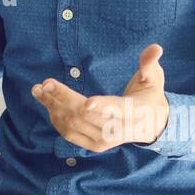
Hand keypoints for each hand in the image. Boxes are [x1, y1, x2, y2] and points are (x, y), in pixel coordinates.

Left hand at [31, 44, 169, 151]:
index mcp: (135, 113)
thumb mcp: (154, 78)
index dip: (102, 107)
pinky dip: (56, 119)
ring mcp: (105, 141)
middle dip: (63, 98)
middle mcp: (119, 131)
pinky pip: (70, 134)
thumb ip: (150, 64)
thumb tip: (155, 47)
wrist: (151, 125)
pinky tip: (47, 102)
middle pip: (86, 116)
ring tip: (38, 90)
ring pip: (73, 125)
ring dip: (53, 107)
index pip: (117, 110)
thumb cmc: (149, 96)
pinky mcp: (94, 146)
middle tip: (45, 83)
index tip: (86, 102)